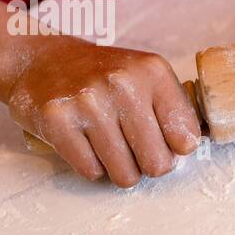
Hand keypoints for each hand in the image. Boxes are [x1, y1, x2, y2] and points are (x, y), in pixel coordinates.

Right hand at [6, 36, 200, 186]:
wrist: (42, 60)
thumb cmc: (104, 77)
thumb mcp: (145, 77)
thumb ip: (173, 110)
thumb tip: (191, 150)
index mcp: (152, 72)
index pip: (186, 139)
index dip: (176, 149)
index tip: (163, 140)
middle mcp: (122, 84)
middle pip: (157, 163)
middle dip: (148, 165)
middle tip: (135, 149)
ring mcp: (87, 103)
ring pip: (125, 174)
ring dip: (120, 169)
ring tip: (109, 145)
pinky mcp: (56, 120)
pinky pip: (91, 171)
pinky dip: (92, 166)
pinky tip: (85, 143)